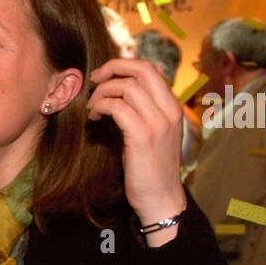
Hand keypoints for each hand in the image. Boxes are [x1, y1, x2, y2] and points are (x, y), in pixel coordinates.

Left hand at [87, 57, 186, 236]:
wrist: (160, 199)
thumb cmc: (150, 168)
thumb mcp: (152, 133)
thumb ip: (142, 111)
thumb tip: (120, 90)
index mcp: (173, 107)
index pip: (151, 69)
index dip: (124, 65)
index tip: (104, 76)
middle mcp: (169, 110)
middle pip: (142, 69)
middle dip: (113, 67)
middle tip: (95, 80)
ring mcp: (158, 123)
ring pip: (126, 86)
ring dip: (102, 93)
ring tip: (93, 109)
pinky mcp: (143, 136)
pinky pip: (117, 107)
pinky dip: (101, 107)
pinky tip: (94, 119)